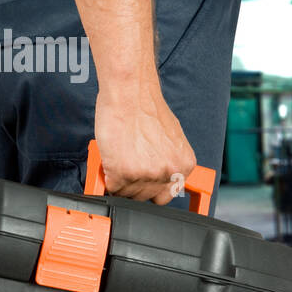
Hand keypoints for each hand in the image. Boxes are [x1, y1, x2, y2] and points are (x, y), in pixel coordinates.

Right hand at [94, 74, 195, 204]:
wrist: (130, 94)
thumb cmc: (146, 109)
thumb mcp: (171, 140)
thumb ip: (167, 161)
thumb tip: (158, 174)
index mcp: (184, 165)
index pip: (167, 194)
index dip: (152, 188)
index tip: (143, 184)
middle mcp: (169, 173)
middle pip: (148, 198)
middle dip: (135, 187)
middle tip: (127, 170)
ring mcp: (146, 175)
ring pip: (129, 194)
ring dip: (121, 182)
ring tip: (119, 162)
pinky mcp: (123, 173)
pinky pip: (112, 187)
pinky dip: (107, 178)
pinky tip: (110, 163)